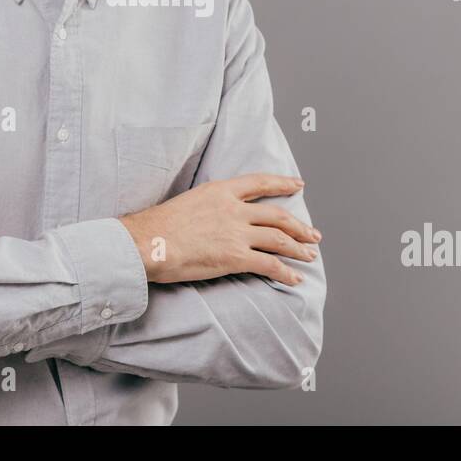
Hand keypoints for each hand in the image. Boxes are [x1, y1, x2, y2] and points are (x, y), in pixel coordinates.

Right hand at [118, 174, 320, 284]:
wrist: (147, 242)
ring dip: (298, 248)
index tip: (298, 185)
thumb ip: (208, 205)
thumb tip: (215, 213)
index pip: (260, 183)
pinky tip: (294, 278)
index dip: (282, 183)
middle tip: (312, 234)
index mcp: (220, 191)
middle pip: (277, 215)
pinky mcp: (235, 257)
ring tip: (309, 255)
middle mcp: (233, 209)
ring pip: (279, 239)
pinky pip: (269, 264)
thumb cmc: (157, 225)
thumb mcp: (188, 201)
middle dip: (299, 226)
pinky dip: (286, 272)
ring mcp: (236, 233)